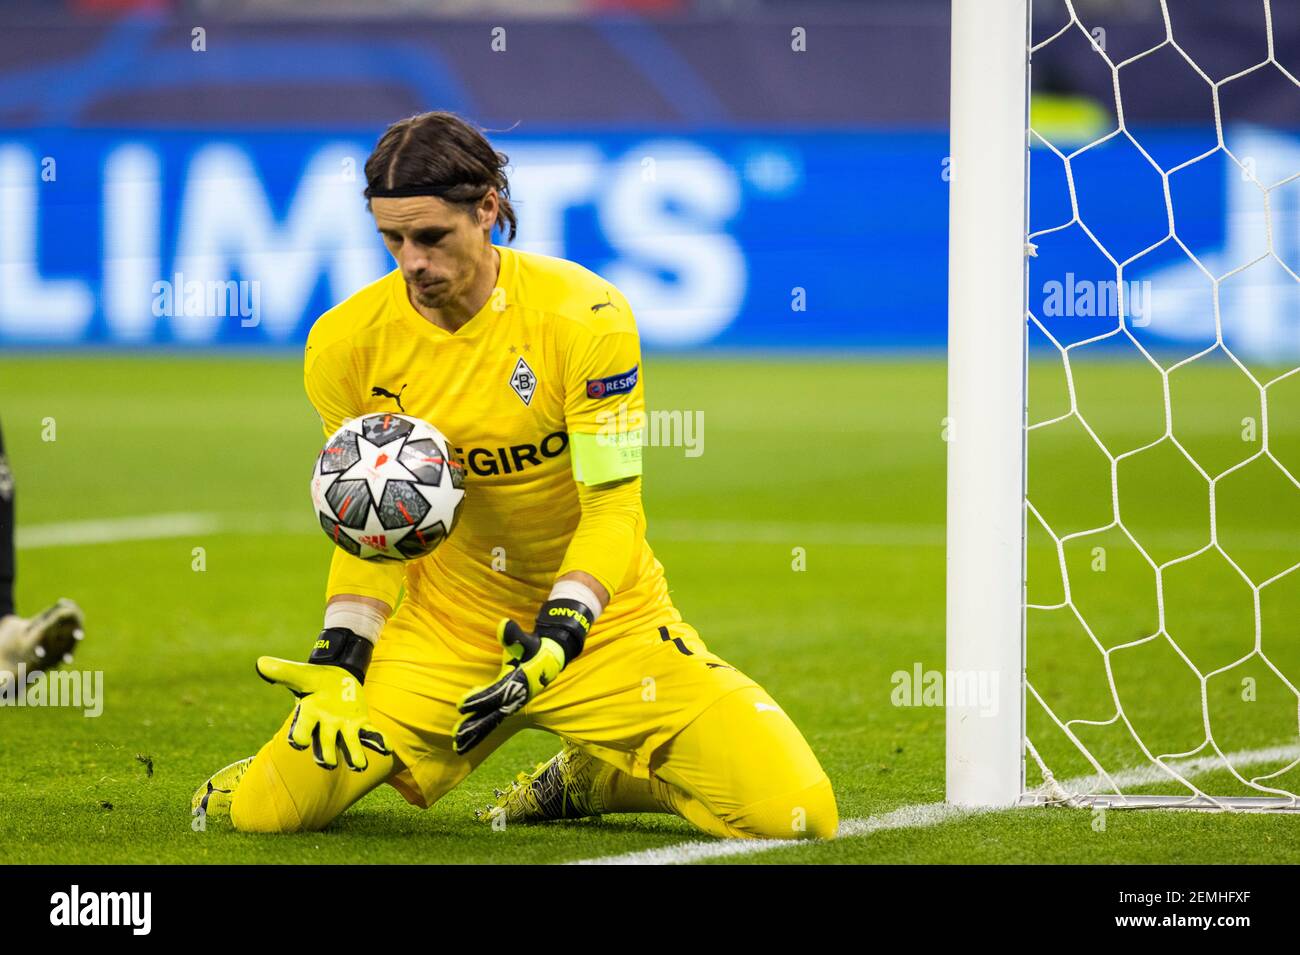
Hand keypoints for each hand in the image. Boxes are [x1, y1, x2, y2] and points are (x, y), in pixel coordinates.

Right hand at [256, 628, 388, 771]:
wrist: (335, 677)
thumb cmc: (313, 679)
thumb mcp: (299, 673)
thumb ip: (282, 671)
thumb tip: (260, 663)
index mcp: (308, 714)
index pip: (302, 728)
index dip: (300, 735)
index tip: (300, 742)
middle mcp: (325, 726)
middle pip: (325, 743)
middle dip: (327, 753)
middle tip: (328, 763)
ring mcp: (343, 726)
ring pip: (349, 744)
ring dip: (354, 755)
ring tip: (360, 765)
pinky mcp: (360, 723)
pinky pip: (370, 734)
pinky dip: (378, 741)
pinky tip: (387, 748)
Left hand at [452, 599, 593, 754]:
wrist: (552, 658)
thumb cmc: (535, 648)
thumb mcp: (527, 640)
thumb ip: (514, 635)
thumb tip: (505, 624)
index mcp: (518, 683)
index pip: (496, 693)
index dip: (479, 699)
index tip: (461, 704)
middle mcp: (515, 697)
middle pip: (493, 715)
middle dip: (475, 726)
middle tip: (457, 737)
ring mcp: (512, 704)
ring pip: (492, 722)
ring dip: (476, 734)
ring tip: (458, 747)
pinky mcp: (509, 706)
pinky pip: (493, 721)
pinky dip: (481, 731)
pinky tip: (468, 738)